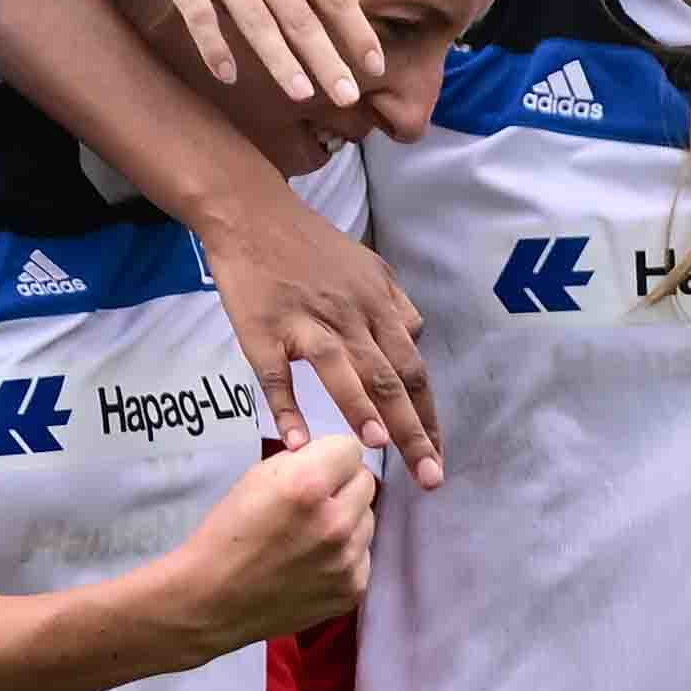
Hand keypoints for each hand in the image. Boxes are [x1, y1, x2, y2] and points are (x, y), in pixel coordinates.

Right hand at [78, 0, 377, 107]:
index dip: (356, 31)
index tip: (376, 66)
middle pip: (299, 14)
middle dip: (326, 59)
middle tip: (348, 97)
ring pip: (254, 19)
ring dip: (280, 60)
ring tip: (302, 95)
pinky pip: (199, 14)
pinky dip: (214, 46)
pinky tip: (228, 75)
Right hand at [170, 432, 379, 652]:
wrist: (211, 601)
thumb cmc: (227, 535)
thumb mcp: (256, 478)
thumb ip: (302, 459)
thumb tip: (332, 458)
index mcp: (307, 485)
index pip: (351, 449)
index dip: (330, 456)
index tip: (315, 469)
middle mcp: (334, 522)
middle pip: (366, 482)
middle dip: (342, 486)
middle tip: (313, 502)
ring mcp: (347, 560)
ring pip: (367, 519)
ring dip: (347, 520)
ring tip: (310, 535)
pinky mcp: (352, 589)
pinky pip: (363, 554)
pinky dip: (345, 554)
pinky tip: (314, 562)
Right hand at [195, 186, 441, 486]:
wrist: (250, 212)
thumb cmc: (310, 245)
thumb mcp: (369, 266)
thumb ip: (395, 307)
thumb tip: (415, 342)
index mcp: (377, 304)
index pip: (413, 368)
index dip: (428, 414)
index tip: (439, 455)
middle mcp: (350, 315)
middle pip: (389, 377)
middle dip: (412, 430)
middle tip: (429, 477)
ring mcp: (305, 321)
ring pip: (341, 370)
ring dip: (361, 410)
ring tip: (379, 449)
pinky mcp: (263, 329)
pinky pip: (276, 374)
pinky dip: (287, 407)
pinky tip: (297, 442)